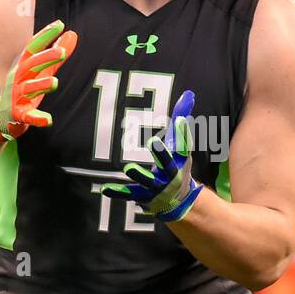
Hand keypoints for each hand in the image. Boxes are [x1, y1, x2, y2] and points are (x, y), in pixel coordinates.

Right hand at [0, 19, 77, 141]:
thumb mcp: (39, 70)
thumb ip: (56, 54)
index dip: (45, 36)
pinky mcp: (17, 114)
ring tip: (55, 82)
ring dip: (41, 85)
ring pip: (27, 89)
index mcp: (23, 66)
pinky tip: (48, 120)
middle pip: (30, 65)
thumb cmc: (22, 88)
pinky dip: (37, 118)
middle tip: (62, 52)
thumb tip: (72, 34)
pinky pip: (27, 116)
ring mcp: (16, 96)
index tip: (59, 25)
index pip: (33, 47)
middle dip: (45, 58)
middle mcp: (18, 78)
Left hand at [101, 89, 203, 220]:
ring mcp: (157, 188)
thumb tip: (189, 93)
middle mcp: (171, 176)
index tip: (180, 120)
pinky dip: (118, 192)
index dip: (183, 134)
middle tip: (154, 142)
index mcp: (180, 161)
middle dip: (161, 155)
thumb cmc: (178, 164)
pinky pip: (130, 194)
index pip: (183, 146)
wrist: (178, 200)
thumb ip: (182, 118)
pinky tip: (105, 188)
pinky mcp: (143, 196)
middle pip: (167, 165)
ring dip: (139, 175)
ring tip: (130, 168)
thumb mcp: (181, 144)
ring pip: (148, 181)